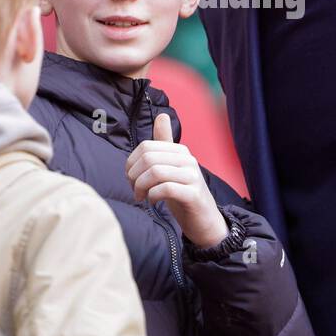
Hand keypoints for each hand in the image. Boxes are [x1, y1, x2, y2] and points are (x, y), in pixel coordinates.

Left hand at [124, 112, 228, 247]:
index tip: (131, 178)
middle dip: (134, 176)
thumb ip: (164, 144)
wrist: (204, 219)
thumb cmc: (182, 192)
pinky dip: (153, 196)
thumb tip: (162, 115)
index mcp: (180, 151)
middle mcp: (188, 159)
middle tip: (134, 190)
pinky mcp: (193, 194)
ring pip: (155, 172)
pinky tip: (152, 201)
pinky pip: (165, 189)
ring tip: (141, 196)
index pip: (146, 146)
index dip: (131, 163)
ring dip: (141, 187)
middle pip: (148, 158)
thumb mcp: (171, 167)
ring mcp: (192, 176)